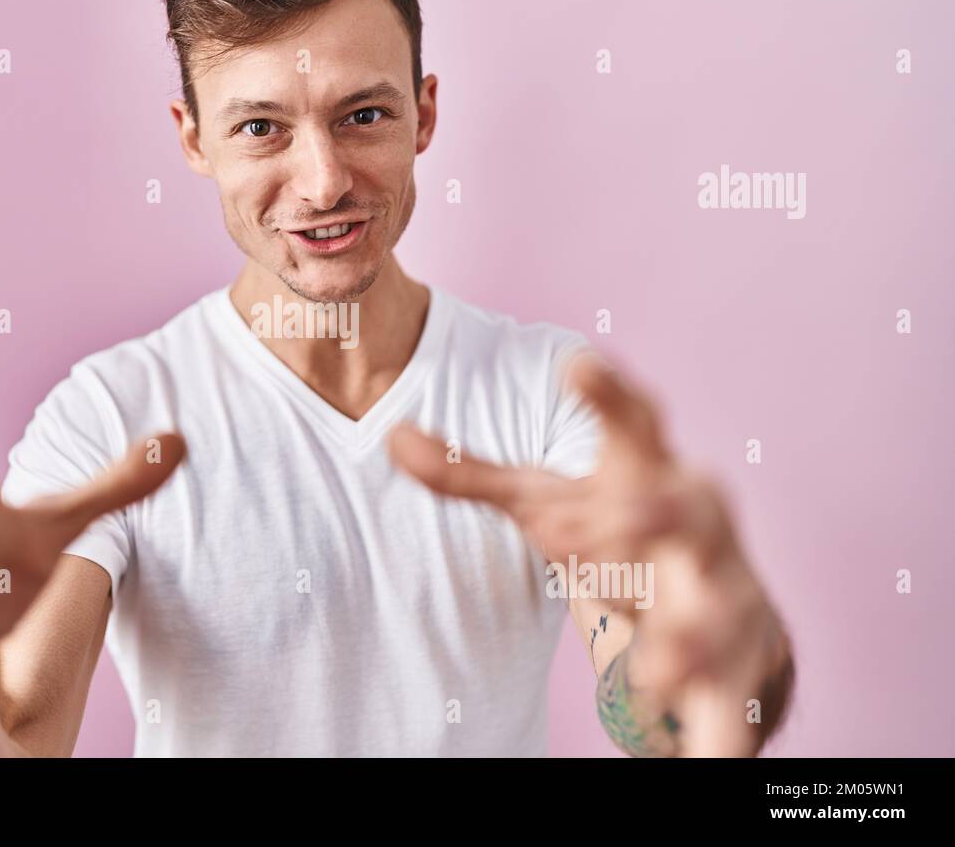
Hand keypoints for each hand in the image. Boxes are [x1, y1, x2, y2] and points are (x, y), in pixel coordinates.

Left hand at [388, 352, 788, 756]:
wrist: (721, 604)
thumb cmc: (620, 531)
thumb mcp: (547, 501)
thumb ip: (471, 474)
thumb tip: (392, 435)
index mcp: (647, 472)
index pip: (633, 423)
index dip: (608, 396)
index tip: (579, 362)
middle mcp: (697, 525)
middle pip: (685, 512)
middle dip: (650, 516)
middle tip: (600, 530)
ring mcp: (724, 595)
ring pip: (717, 613)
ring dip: (687, 642)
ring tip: (652, 674)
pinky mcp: (740, 667)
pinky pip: (733, 707)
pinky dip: (719, 742)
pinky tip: (701, 768)